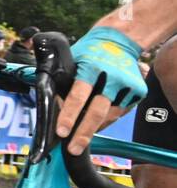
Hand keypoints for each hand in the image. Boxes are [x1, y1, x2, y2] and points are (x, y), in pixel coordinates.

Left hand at [57, 27, 144, 154]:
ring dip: (93, 128)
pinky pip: (119, 113)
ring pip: (109, 116)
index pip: (78, 96)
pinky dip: (106, 120)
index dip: (68, 115)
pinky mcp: (138, 92)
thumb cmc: (88, 52)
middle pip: (97, 112)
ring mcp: (127, 86)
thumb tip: (49, 107)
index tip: (61, 132)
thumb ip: (63, 82)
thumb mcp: (71, 61)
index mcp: (90, 68)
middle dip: (83, 133)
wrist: (120, 39)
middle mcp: (111, 77)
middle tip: (72, 148)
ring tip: (80, 137)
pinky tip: (95, 123)